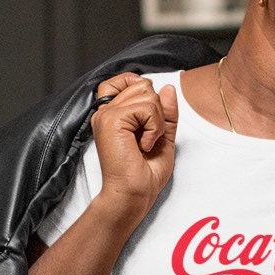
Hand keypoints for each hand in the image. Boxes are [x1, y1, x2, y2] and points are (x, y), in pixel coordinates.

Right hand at [90, 74, 177, 219]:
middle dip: (157, 111)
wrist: (134, 194)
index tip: (150, 118)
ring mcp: (106, 114)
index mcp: (113, 113)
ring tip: (146, 143)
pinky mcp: (111, 119)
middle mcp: (106, 110)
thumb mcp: (163, 136)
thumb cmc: (145, 174)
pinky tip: (144, 146)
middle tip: (149, 138)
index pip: (128, 79)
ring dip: (157, 122)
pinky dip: (155, 128)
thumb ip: (166, 112)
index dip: (145, 90)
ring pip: (148, 94)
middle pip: (144, 85)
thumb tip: (168, 88)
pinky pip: (147, 108)